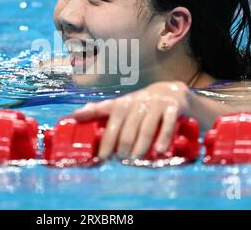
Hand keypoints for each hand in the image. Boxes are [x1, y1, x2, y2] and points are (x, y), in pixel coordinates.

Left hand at [71, 81, 191, 159]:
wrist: (174, 91)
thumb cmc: (143, 104)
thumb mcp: (124, 105)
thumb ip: (101, 110)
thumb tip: (75, 115)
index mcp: (124, 102)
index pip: (109, 115)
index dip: (104, 133)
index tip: (100, 153)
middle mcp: (139, 100)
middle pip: (127, 125)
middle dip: (121, 143)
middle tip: (119, 158)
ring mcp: (157, 102)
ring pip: (146, 126)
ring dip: (140, 144)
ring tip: (135, 158)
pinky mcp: (174, 106)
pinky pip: (168, 123)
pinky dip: (163, 137)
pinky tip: (160, 151)